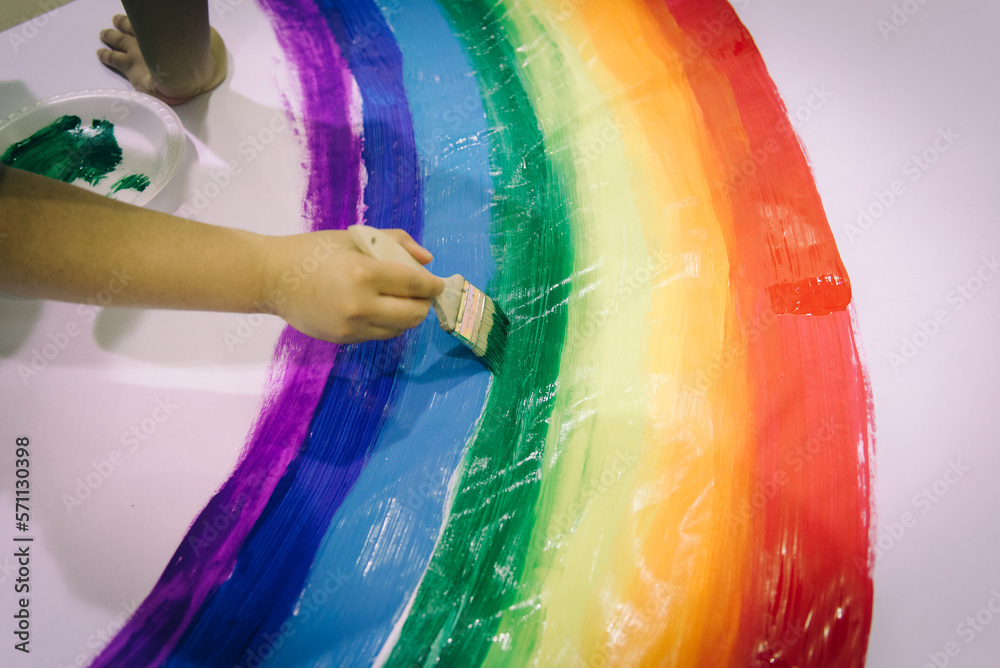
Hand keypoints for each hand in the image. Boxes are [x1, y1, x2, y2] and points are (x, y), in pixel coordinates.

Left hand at [97, 14, 226, 104]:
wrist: (180, 77)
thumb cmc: (189, 63)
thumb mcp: (194, 47)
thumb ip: (193, 40)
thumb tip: (204, 36)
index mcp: (161, 36)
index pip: (151, 24)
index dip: (146, 20)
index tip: (140, 17)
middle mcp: (147, 39)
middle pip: (131, 27)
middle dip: (122, 23)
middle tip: (115, 20)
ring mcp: (136, 51)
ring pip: (118, 40)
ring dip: (111, 36)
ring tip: (104, 33)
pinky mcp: (129, 66)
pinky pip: (113, 59)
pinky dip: (106, 56)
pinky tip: (100, 54)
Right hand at [260, 229, 444, 343]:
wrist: (272, 278)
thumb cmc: (314, 251)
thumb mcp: (355, 237)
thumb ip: (397, 243)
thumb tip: (427, 260)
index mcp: (365, 274)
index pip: (415, 285)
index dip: (432, 285)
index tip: (438, 283)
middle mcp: (361, 305)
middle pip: (413, 314)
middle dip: (423, 304)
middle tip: (421, 294)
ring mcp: (351, 327)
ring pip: (398, 329)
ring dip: (406, 316)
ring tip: (399, 301)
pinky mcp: (343, 340)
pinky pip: (378, 335)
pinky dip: (386, 323)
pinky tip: (377, 308)